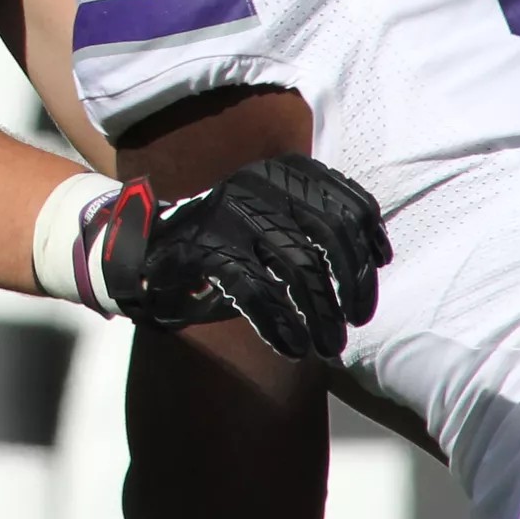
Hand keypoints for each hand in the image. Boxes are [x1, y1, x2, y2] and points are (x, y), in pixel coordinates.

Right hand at [88, 156, 389, 359]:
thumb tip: (374, 257)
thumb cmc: (221, 240)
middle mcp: (257, 183)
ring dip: (321, 314)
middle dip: (350, 285)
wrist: (144, 248)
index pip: (345, 200)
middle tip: (353, 323)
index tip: (375, 271)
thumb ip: (313, 225)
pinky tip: (292, 347)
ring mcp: (229, 213)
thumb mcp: (271, 218)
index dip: (369, 238)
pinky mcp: (204, 248)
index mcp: (279, 171)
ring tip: (328, 346)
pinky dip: (281, 324)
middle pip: (329, 234)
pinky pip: (257, 291)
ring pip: (299, 266)